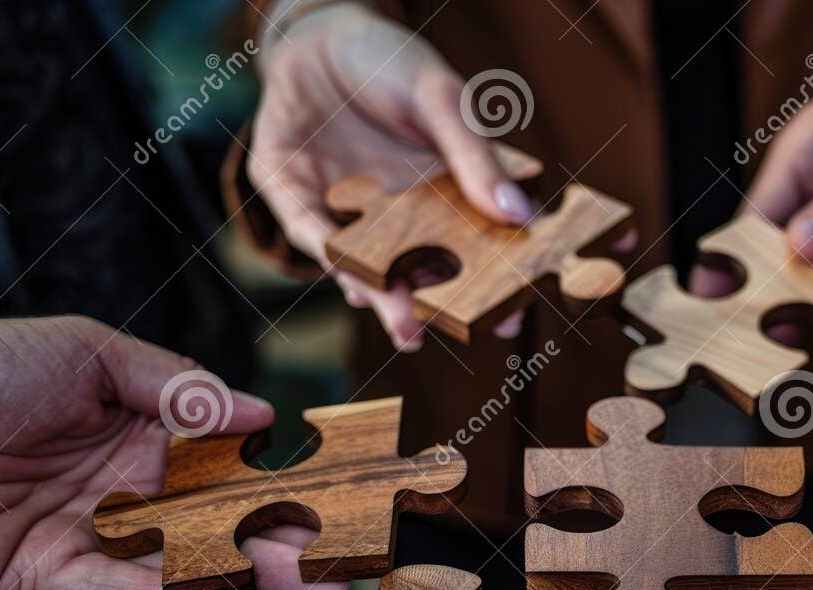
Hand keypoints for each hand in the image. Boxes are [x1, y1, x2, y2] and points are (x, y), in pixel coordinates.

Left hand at [0, 316, 346, 589]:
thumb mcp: (86, 350)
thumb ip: (174, 384)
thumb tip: (257, 413)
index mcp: (143, 432)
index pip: (232, 465)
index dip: (288, 482)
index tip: (346, 495)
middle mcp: (126, 490)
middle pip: (221, 523)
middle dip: (287, 542)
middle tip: (349, 559)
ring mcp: (90, 536)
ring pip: (182, 560)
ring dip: (245, 574)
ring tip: (308, 583)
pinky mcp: (46, 576)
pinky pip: (116, 586)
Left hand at [249, 3, 532, 349]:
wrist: (315, 32)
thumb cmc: (390, 61)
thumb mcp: (440, 100)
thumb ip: (474, 155)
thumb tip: (520, 215)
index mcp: (440, 196)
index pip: (469, 252)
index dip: (487, 289)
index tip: (507, 321)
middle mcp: (392, 215)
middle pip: (415, 272)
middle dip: (430, 309)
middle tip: (450, 334)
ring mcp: (342, 212)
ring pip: (364, 267)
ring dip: (384, 299)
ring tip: (406, 327)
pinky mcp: (293, 200)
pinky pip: (312, 235)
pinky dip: (333, 258)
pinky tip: (355, 281)